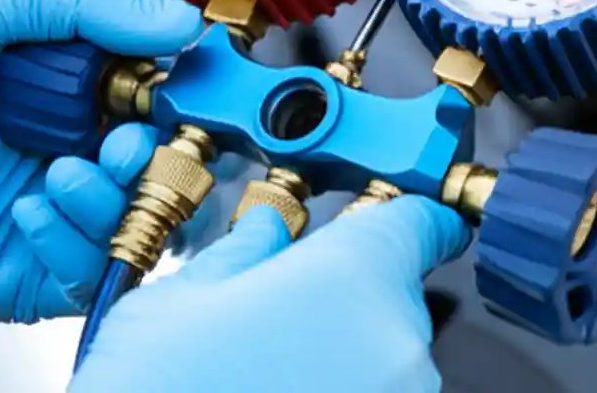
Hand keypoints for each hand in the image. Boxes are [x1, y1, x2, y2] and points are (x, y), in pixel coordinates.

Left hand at [0, 0, 201, 321]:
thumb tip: (184, 24)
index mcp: (71, 90)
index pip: (159, 101)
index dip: (180, 99)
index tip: (186, 89)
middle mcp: (69, 150)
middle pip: (164, 166)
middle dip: (158, 156)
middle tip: (126, 141)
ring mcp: (52, 213)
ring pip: (137, 222)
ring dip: (116, 199)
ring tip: (66, 174)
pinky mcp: (24, 271)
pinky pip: (86, 273)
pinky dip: (74, 242)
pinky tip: (29, 207)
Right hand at [70, 196, 469, 392]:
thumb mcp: (177, 303)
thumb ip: (242, 255)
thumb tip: (266, 233)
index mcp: (351, 276)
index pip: (419, 224)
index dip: (399, 220)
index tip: (389, 225)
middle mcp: (397, 341)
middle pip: (392, 295)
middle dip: (344, 300)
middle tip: (279, 319)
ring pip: (387, 359)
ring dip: (344, 359)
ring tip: (269, 377)